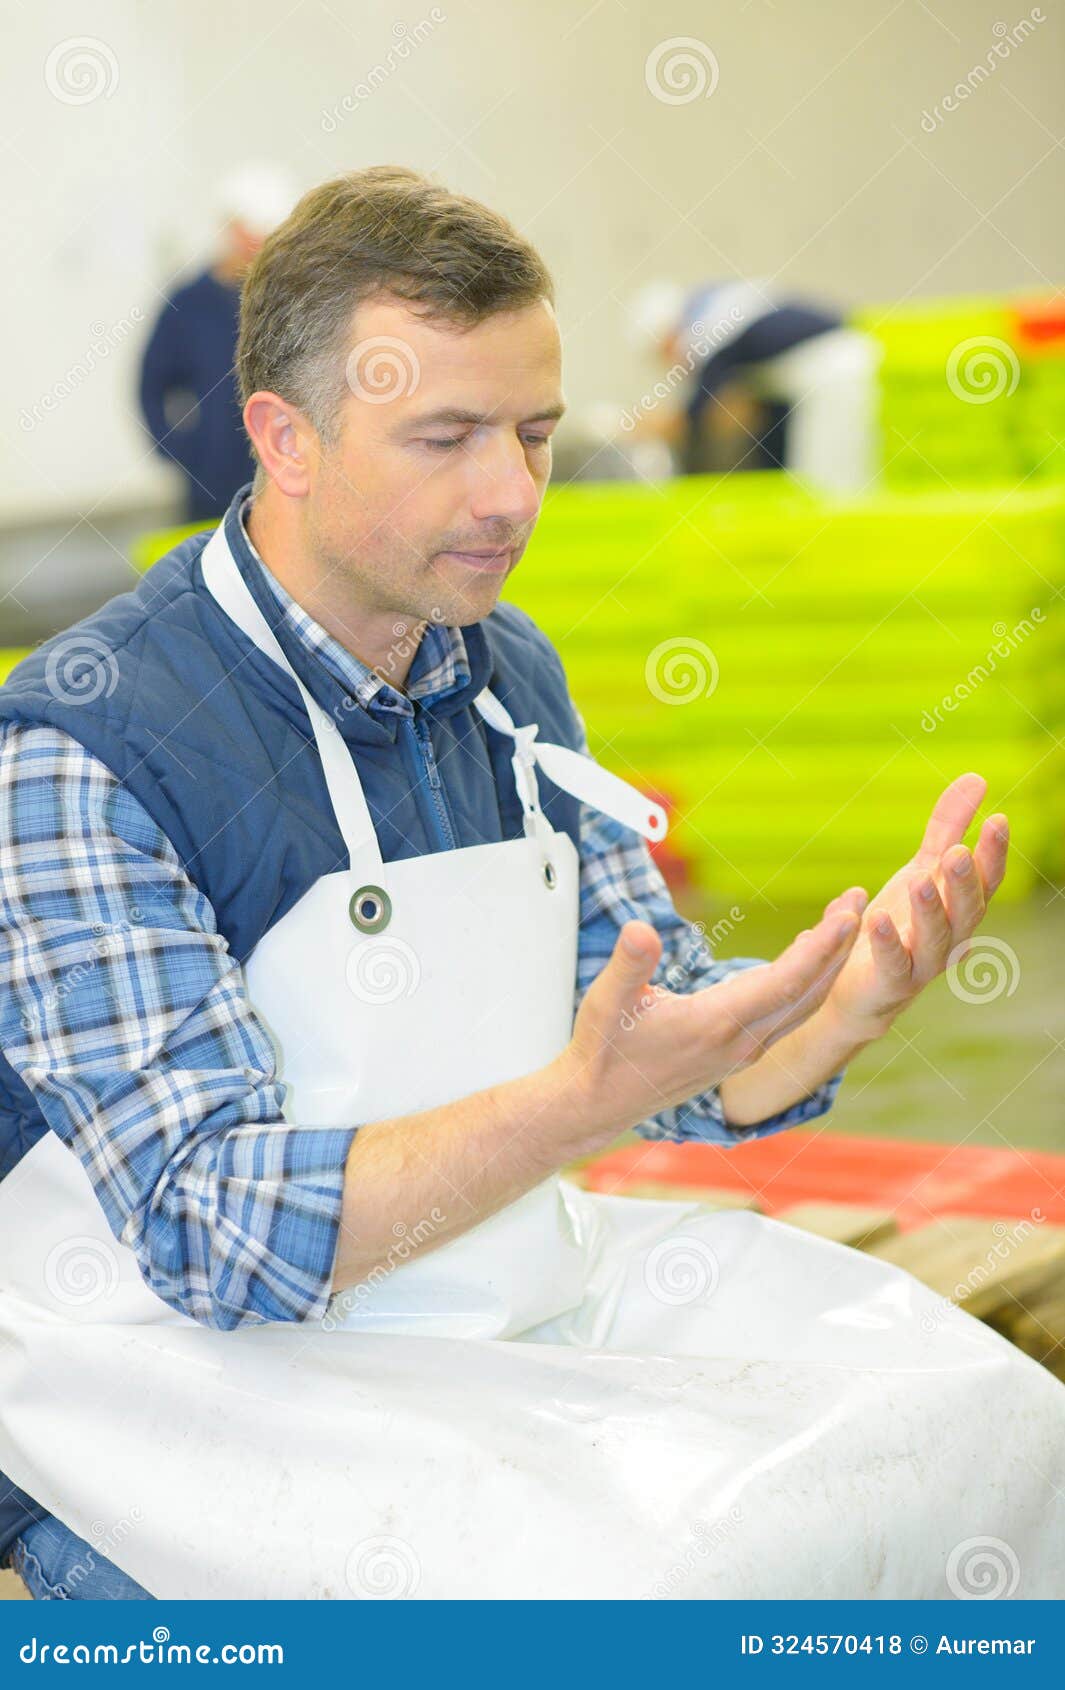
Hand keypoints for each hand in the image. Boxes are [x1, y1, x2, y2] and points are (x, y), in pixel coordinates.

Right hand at [557, 899, 860, 1153]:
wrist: (598, 1104)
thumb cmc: (603, 1052)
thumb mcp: (605, 1002)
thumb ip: (629, 965)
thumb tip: (640, 930)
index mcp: (715, 1025)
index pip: (785, 983)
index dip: (821, 949)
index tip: (847, 915)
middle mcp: (740, 1042)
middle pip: (809, 992)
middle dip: (840, 946)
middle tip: (860, 900)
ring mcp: (743, 1050)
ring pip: (803, 1004)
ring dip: (828, 962)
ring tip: (844, 918)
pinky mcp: (738, 1051)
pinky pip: (788, 1012)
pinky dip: (807, 980)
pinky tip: (807, 955)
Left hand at [822, 772, 1008, 1037]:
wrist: (859, 987)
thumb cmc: (900, 924)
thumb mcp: (921, 869)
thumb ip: (947, 829)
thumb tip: (977, 778)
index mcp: (960, 909)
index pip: (986, 881)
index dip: (994, 853)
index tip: (998, 819)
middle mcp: (951, 939)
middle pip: (966, 911)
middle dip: (965, 882)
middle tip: (959, 852)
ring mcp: (922, 964)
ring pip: (935, 940)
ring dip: (929, 911)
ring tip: (919, 880)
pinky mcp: (890, 983)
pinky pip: (892, 964)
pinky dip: (887, 942)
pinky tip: (876, 917)